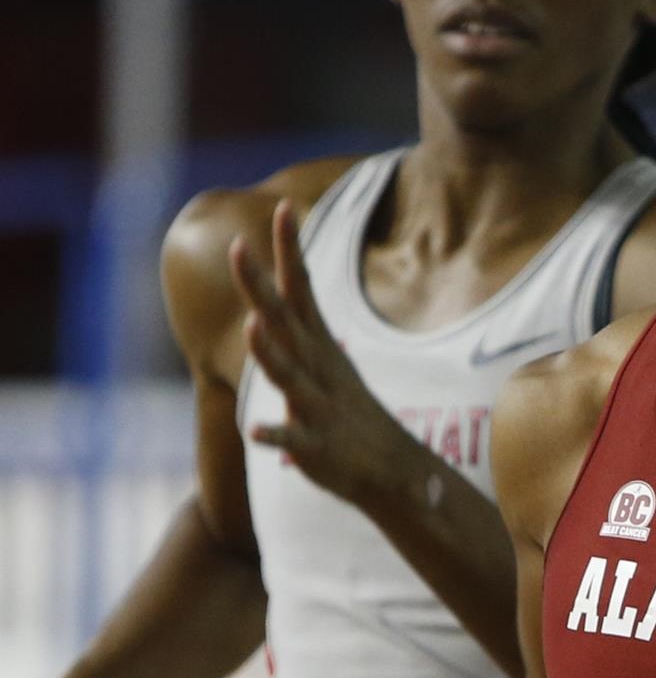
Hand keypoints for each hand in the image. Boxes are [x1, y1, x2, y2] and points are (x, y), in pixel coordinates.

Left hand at [229, 199, 417, 505]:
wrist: (394, 471)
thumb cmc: (351, 415)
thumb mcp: (326, 366)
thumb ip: (295, 336)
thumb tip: (270, 305)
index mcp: (318, 347)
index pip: (301, 290)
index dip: (290, 250)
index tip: (283, 206)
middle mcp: (317, 368)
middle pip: (285, 321)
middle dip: (260, 286)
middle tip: (238, 247)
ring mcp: (318, 405)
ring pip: (291, 375)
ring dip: (271, 353)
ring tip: (254, 327)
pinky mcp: (318, 447)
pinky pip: (294, 441)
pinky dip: (277, 436)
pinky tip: (256, 432)